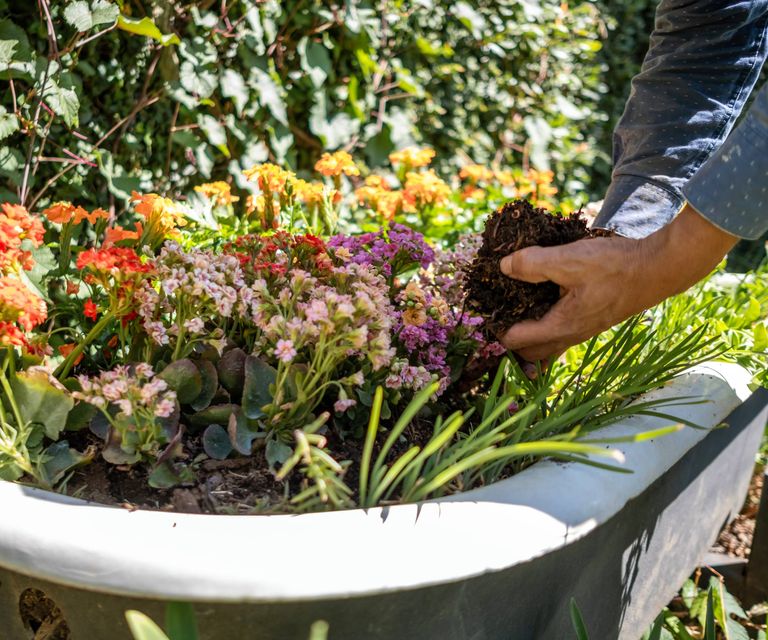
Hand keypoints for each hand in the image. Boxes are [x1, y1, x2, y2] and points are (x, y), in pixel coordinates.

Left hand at [498, 203, 737, 361]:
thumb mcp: (569, 259)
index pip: (516, 342)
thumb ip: (532, 263)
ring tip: (513, 319)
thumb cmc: (615, 266)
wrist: (659, 268)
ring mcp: (584, 330)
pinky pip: (562, 335)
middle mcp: (571, 335)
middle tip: (495, 319)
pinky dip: (546, 329)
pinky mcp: (593, 321)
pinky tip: (544, 308)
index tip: (485, 312)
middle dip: (510, 342)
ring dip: (528, 339)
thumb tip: (503, 267)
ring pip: (548, 347)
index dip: (496, 330)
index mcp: (561, 326)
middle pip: (530, 353)